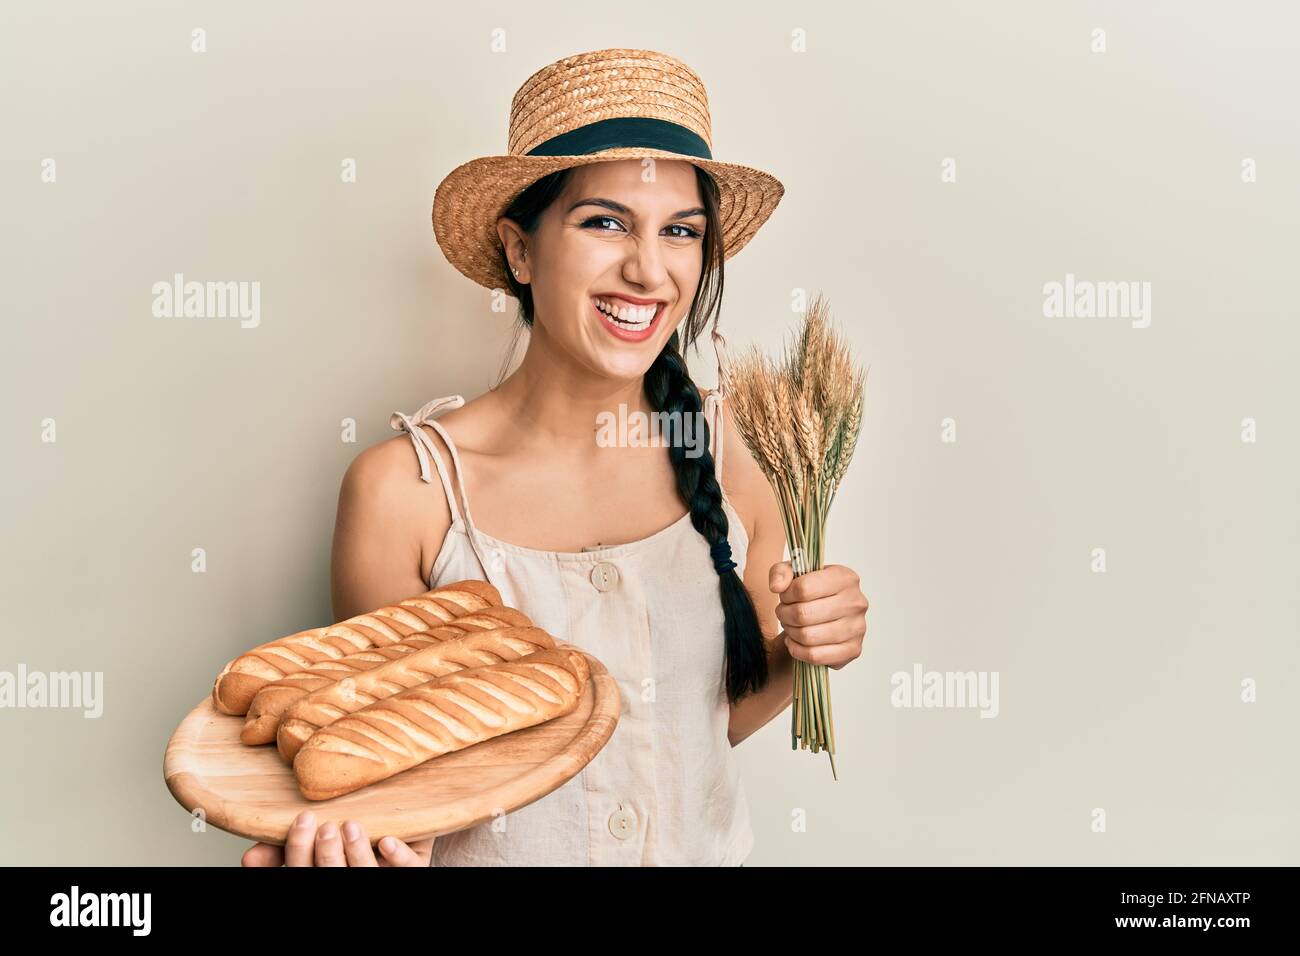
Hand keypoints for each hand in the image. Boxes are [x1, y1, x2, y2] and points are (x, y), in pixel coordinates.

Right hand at [241, 810, 434, 866]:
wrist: (399, 843)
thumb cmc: (351, 847)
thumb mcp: (316, 849)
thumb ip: (286, 850)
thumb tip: (249, 858)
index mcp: (322, 877)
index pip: (302, 872)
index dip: (298, 850)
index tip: (302, 819)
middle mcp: (348, 882)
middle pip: (331, 876)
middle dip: (326, 853)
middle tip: (325, 824)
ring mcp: (381, 878)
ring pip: (366, 875)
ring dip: (356, 852)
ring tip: (352, 825)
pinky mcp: (412, 870)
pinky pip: (408, 869)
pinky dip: (398, 856)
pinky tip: (388, 841)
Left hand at [768, 562, 868, 669]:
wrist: (826, 614)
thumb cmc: (811, 591)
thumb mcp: (794, 572)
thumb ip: (781, 572)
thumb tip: (777, 586)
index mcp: (845, 578)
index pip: (803, 589)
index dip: (786, 595)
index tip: (785, 596)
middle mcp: (856, 602)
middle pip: (803, 614)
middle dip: (784, 615)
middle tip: (783, 613)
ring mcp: (857, 628)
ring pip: (807, 636)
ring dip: (790, 632)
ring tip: (790, 626)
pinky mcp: (853, 649)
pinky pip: (815, 655)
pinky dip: (797, 650)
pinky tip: (794, 641)